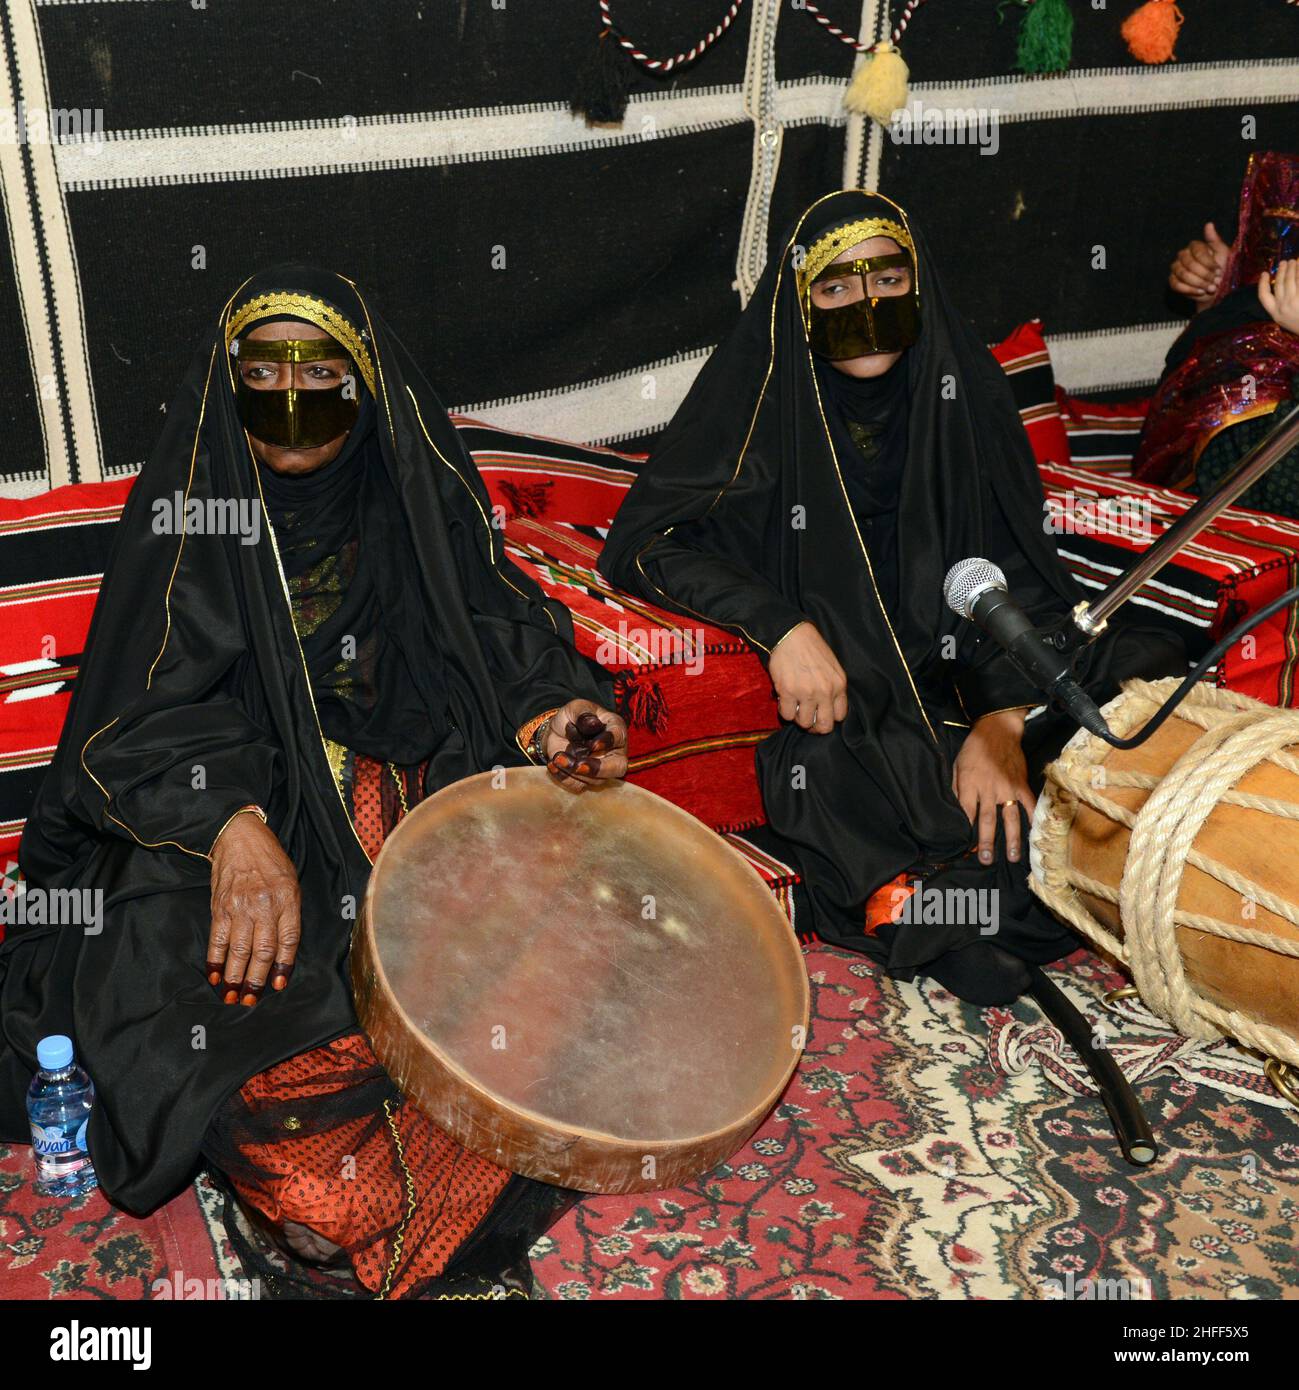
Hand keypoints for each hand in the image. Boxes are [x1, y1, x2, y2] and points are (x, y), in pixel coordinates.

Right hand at [206, 813, 300, 1005]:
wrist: (239, 838)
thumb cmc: (270, 862)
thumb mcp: (291, 883)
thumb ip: (289, 914)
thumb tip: (282, 951)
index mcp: (287, 899)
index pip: (287, 940)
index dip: (282, 966)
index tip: (278, 985)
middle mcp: (264, 905)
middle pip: (262, 950)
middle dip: (256, 980)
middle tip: (251, 1001)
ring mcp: (240, 907)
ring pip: (238, 950)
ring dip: (234, 977)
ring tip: (232, 997)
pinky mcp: (219, 907)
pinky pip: (217, 939)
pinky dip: (214, 960)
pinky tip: (214, 975)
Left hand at [544, 698, 627, 792]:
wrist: (557, 731)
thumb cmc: (573, 717)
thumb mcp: (576, 708)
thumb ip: (583, 714)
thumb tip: (593, 724)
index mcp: (615, 729)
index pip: (618, 738)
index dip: (608, 742)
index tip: (593, 745)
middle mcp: (613, 751)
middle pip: (617, 767)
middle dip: (598, 769)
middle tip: (578, 766)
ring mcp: (601, 768)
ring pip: (595, 779)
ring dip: (574, 771)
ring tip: (557, 757)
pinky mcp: (586, 779)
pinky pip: (578, 785)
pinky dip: (564, 778)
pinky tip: (553, 765)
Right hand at [768, 621, 847, 733]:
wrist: (791, 635)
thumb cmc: (811, 648)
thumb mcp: (832, 667)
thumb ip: (833, 687)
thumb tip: (825, 708)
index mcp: (839, 684)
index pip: (840, 716)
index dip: (829, 718)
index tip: (821, 714)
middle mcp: (825, 691)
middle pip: (824, 726)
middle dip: (815, 726)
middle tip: (807, 718)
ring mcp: (806, 693)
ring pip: (805, 723)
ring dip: (798, 717)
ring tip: (795, 706)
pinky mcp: (788, 692)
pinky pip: (787, 715)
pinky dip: (785, 711)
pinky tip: (784, 700)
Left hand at [952, 709, 1035, 864]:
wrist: (997, 730)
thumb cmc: (973, 749)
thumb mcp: (957, 766)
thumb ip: (956, 789)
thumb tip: (955, 810)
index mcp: (970, 784)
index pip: (967, 813)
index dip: (967, 831)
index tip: (966, 848)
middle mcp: (988, 789)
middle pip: (988, 820)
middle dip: (986, 842)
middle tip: (986, 860)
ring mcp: (1007, 788)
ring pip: (1010, 817)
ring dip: (1011, 838)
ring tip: (1012, 856)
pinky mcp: (1021, 784)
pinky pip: (1028, 804)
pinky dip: (1032, 819)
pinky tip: (1035, 834)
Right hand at [1168, 221, 1228, 306]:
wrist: (1217, 288)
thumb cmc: (1222, 269)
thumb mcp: (1222, 253)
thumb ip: (1214, 239)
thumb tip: (1209, 224)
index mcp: (1195, 247)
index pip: (1198, 253)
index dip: (1209, 263)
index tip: (1219, 271)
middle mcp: (1183, 255)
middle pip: (1189, 264)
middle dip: (1204, 275)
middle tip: (1215, 282)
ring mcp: (1176, 268)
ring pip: (1183, 275)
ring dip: (1198, 283)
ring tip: (1210, 288)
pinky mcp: (1173, 281)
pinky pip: (1176, 285)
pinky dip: (1189, 290)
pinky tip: (1200, 292)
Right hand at [1258, 258, 1298, 334]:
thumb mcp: (1285, 319)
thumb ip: (1280, 306)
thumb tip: (1280, 285)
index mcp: (1275, 314)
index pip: (1263, 296)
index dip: (1262, 283)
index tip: (1264, 273)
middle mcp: (1282, 307)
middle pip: (1279, 284)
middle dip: (1281, 271)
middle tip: (1285, 262)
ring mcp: (1293, 302)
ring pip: (1290, 280)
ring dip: (1292, 268)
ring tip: (1294, 261)